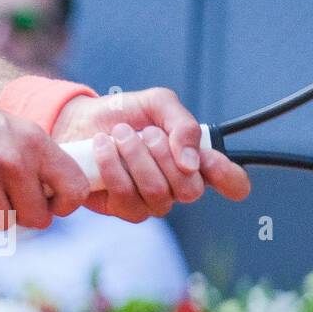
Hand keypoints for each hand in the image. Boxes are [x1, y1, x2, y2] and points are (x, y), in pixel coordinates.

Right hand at [0, 87, 89, 230]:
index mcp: (33, 141)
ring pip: (3, 224)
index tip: (49, 203)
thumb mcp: (9, 127)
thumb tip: (59, 195)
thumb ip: (36, 157)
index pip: (75, 188)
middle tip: (1, 197)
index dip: (65, 204)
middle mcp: (13, 160)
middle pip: (39, 218)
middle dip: (22, 214)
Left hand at [51, 87, 250, 221]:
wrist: (79, 119)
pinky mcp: (122, 208)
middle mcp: (178, 186)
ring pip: (157, 193)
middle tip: (145, 132)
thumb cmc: (123, 113)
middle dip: (164, 155)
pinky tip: (103, 147)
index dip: (229, 178)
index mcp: (196, 161)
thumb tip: (193, 161)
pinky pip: (126, 198)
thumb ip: (183, 124)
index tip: (208, 160)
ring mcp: (152, 201)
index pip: (233, 183)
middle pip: (190, 189)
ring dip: (136, 157)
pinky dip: (113, 167)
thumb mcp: (157, 103)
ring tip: (120, 134)